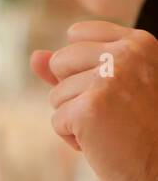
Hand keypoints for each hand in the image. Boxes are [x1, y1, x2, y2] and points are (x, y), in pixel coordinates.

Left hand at [31, 20, 157, 180]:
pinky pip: (57, 120)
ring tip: (115, 130)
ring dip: (78, 118)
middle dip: (76, 92)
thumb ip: (77, 67)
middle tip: (116, 113)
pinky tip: (108, 146)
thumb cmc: (145, 132)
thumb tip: (35, 56)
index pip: (77, 34)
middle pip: (60, 61)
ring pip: (57, 94)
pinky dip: (76, 139)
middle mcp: (126, 55)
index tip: (114, 89)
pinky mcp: (90, 109)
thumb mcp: (117, 88)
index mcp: (139, 43)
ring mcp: (108, 80)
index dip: (82, 66)